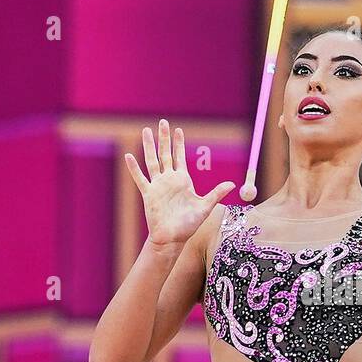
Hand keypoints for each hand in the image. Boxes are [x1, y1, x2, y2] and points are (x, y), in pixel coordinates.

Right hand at [125, 119, 234, 250]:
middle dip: (164, 138)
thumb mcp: (205, 207)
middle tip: (162, 122)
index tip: (178, 130)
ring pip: (152, 161)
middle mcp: (169, 180)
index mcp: (183, 180)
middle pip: (165, 154)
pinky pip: (140, 179)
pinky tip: (128, 156)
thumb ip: (216, 193)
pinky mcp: (149, 194)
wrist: (173, 238)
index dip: (178, 143)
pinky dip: (134, 168)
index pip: (179, 157)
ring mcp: (158, 186)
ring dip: (149, 146)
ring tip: (145, 131)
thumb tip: (232, 184)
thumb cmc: (189, 225)